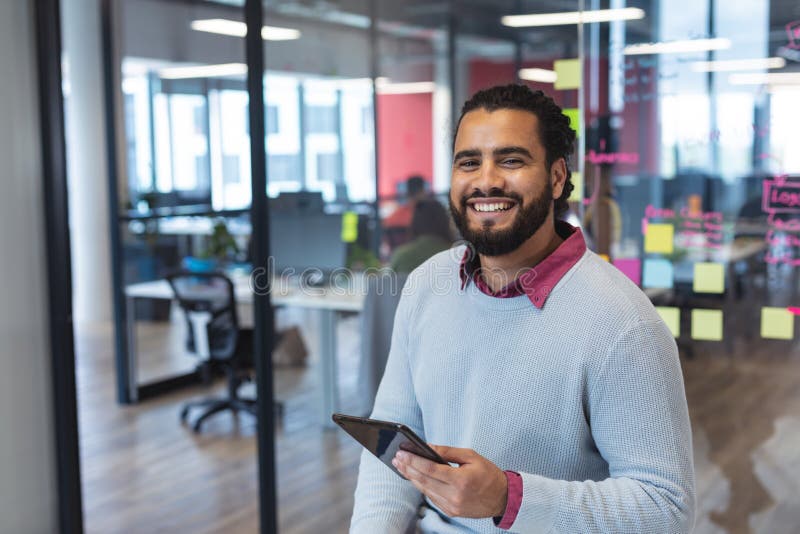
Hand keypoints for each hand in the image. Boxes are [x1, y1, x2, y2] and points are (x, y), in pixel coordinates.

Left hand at [392, 445, 507, 518]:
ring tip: (401, 466)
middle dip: (408, 468)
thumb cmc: (488, 473)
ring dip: (411, 477)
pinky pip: (432, 498)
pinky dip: (422, 486)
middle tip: (396, 458)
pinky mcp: (451, 512)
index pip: (430, 470)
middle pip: (424, 481)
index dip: (414, 461)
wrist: (503, 498)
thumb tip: (427, 446)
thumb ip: (447, 452)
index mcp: (461, 480)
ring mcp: (452, 506)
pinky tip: (415, 477)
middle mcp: (455, 496)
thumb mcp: (471, 456)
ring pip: (425, 491)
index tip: (401, 452)